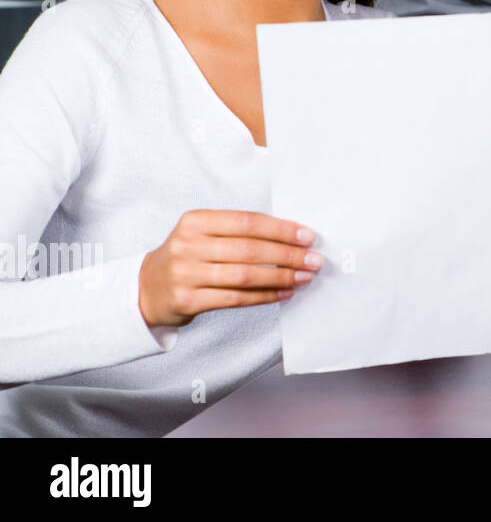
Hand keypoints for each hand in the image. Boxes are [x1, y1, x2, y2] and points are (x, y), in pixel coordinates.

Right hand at [139, 209, 321, 327]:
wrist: (146, 289)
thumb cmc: (189, 257)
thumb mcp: (203, 235)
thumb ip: (239, 232)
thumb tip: (293, 236)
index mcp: (195, 221)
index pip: (247, 222)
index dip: (281, 229)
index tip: (308, 236)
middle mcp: (188, 245)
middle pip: (249, 249)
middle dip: (287, 255)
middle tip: (314, 260)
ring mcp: (185, 274)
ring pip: (245, 276)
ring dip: (281, 277)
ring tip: (305, 277)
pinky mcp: (187, 300)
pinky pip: (235, 299)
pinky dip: (265, 297)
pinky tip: (285, 293)